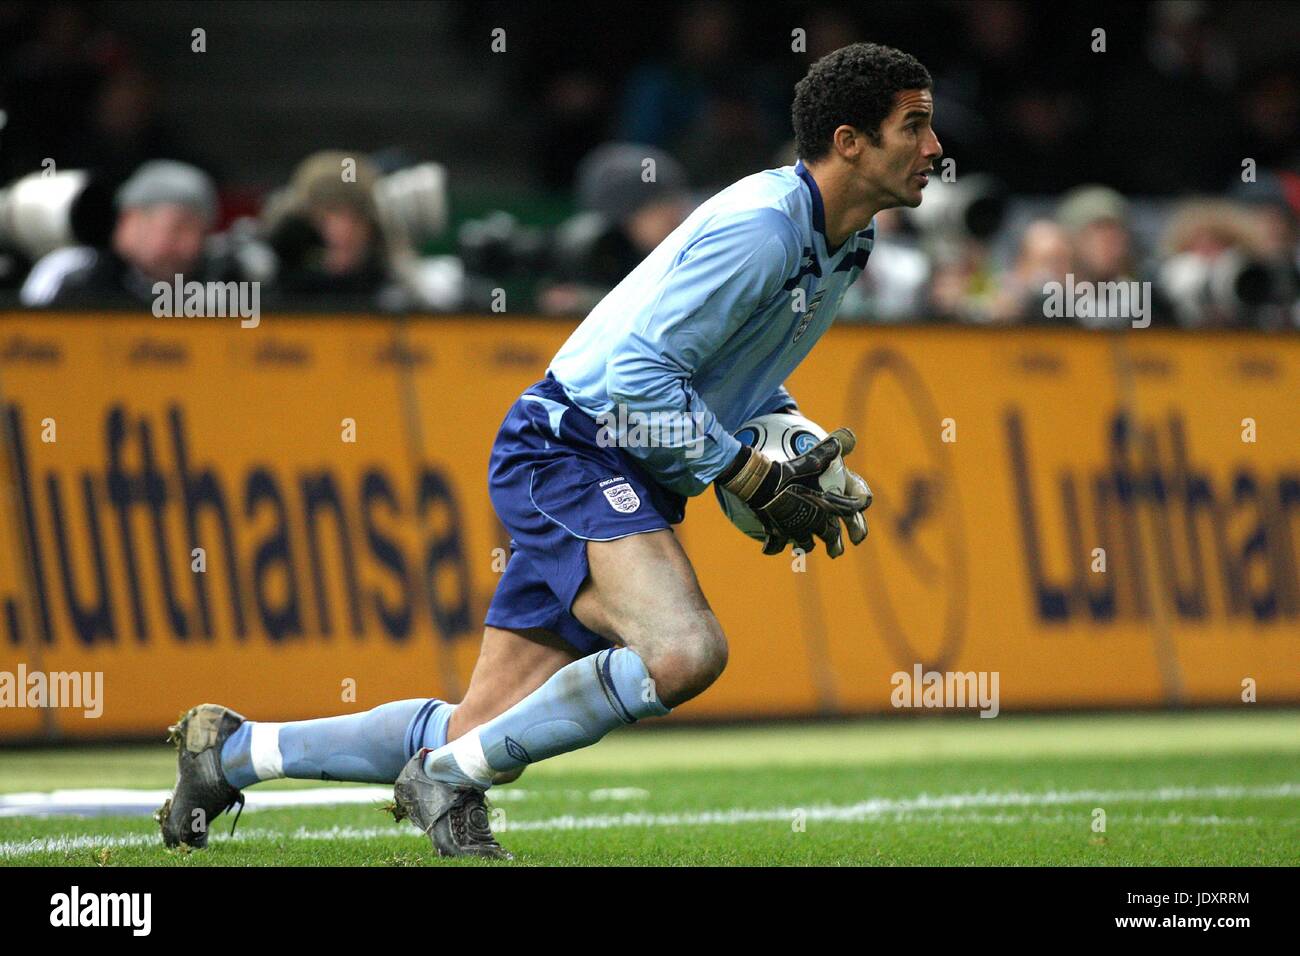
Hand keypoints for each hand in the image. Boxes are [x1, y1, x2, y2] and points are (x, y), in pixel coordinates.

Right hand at [717, 427, 869, 556]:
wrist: (761, 483)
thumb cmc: (787, 471)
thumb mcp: (809, 459)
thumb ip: (826, 452)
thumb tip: (843, 439)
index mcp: (825, 505)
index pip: (849, 509)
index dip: (856, 507)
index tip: (861, 506)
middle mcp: (813, 521)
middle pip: (829, 535)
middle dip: (834, 541)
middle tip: (836, 549)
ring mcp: (794, 529)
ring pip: (805, 544)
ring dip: (806, 544)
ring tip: (805, 545)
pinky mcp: (776, 532)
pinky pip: (774, 545)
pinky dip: (772, 547)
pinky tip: (770, 548)